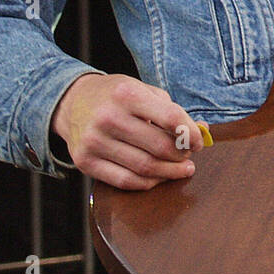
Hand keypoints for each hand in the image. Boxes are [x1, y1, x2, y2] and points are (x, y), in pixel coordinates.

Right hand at [51, 73, 205, 190]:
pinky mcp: (84, 162)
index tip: (198, 141)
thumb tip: (201, 132)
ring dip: (170, 172)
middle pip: (159, 146)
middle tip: (189, 156)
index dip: (190, 134)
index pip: (171, 118)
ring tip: (181, 169)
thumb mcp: (143, 91)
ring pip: (144, 167)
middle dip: (181, 155)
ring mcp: (94, 142)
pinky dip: (148, 183)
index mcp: (127, 95)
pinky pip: (124, 181)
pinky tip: (159, 177)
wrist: (72, 102)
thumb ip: (172, 110)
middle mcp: (108, 118)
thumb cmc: (116, 96)